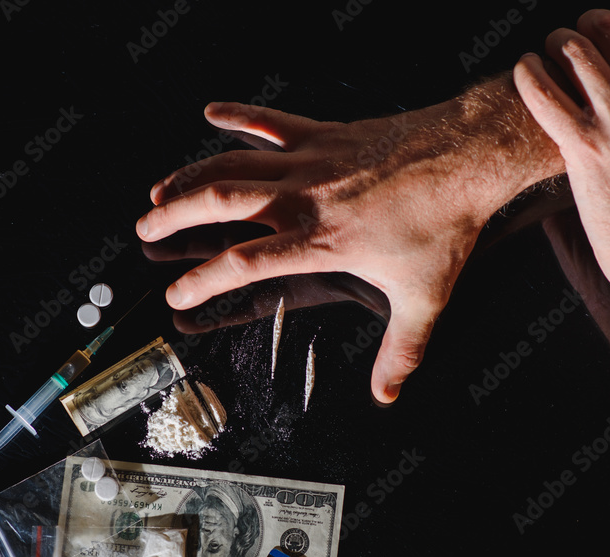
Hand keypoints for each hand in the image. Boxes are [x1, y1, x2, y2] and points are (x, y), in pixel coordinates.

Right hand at [138, 87, 544, 402]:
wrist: (464, 156)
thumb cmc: (443, 221)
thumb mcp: (423, 297)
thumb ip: (401, 350)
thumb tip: (388, 392)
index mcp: (318, 239)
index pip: (242, 264)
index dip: (201, 282)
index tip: (177, 296)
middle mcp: (302, 197)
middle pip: (218, 203)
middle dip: (173, 217)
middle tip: (145, 230)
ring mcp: (309, 160)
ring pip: (230, 163)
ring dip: (189, 175)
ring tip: (158, 190)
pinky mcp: (322, 133)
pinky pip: (269, 120)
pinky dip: (238, 115)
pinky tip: (213, 112)